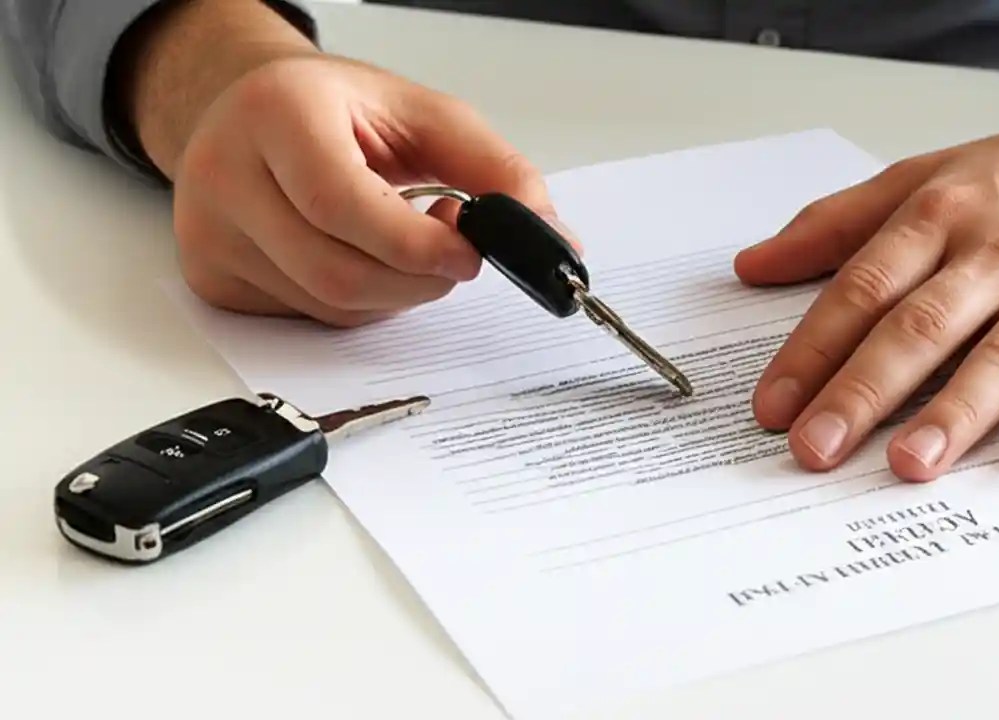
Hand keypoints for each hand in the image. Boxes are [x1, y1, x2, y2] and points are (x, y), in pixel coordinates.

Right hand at [122, 0, 564, 325]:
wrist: (251, 109)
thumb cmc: (338, 110)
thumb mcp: (424, 116)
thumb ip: (497, 171)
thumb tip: (553, 238)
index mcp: (275, 112)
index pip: (341, 204)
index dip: (415, 245)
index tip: (468, 253)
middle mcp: (225, 172)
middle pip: (337, 272)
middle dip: (418, 281)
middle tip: (452, 254)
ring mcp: (209, 232)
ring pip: (329, 307)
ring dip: (394, 294)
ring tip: (402, 241)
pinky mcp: (211, 278)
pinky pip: (308, 319)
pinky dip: (357, 303)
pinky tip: (358, 255)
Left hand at [735, 47, 998, 480]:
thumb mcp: (926, 176)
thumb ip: (836, 224)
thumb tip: (752, 265)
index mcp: (940, 215)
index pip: (863, 288)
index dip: (812, 349)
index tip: (772, 406)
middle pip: (920, 326)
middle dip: (862, 391)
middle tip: (815, 449)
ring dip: (954, 411)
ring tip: (908, 464)